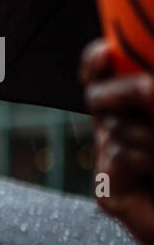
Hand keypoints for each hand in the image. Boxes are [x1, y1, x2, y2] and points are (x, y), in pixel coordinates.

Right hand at [81, 37, 153, 244]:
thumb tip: (149, 85)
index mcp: (136, 115)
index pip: (104, 80)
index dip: (96, 63)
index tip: (104, 52)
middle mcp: (120, 136)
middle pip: (97, 97)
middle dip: (123, 89)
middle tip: (151, 89)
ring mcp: (111, 166)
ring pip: (113, 128)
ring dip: (152, 134)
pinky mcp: (108, 193)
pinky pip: (117, 157)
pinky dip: (145, 159)